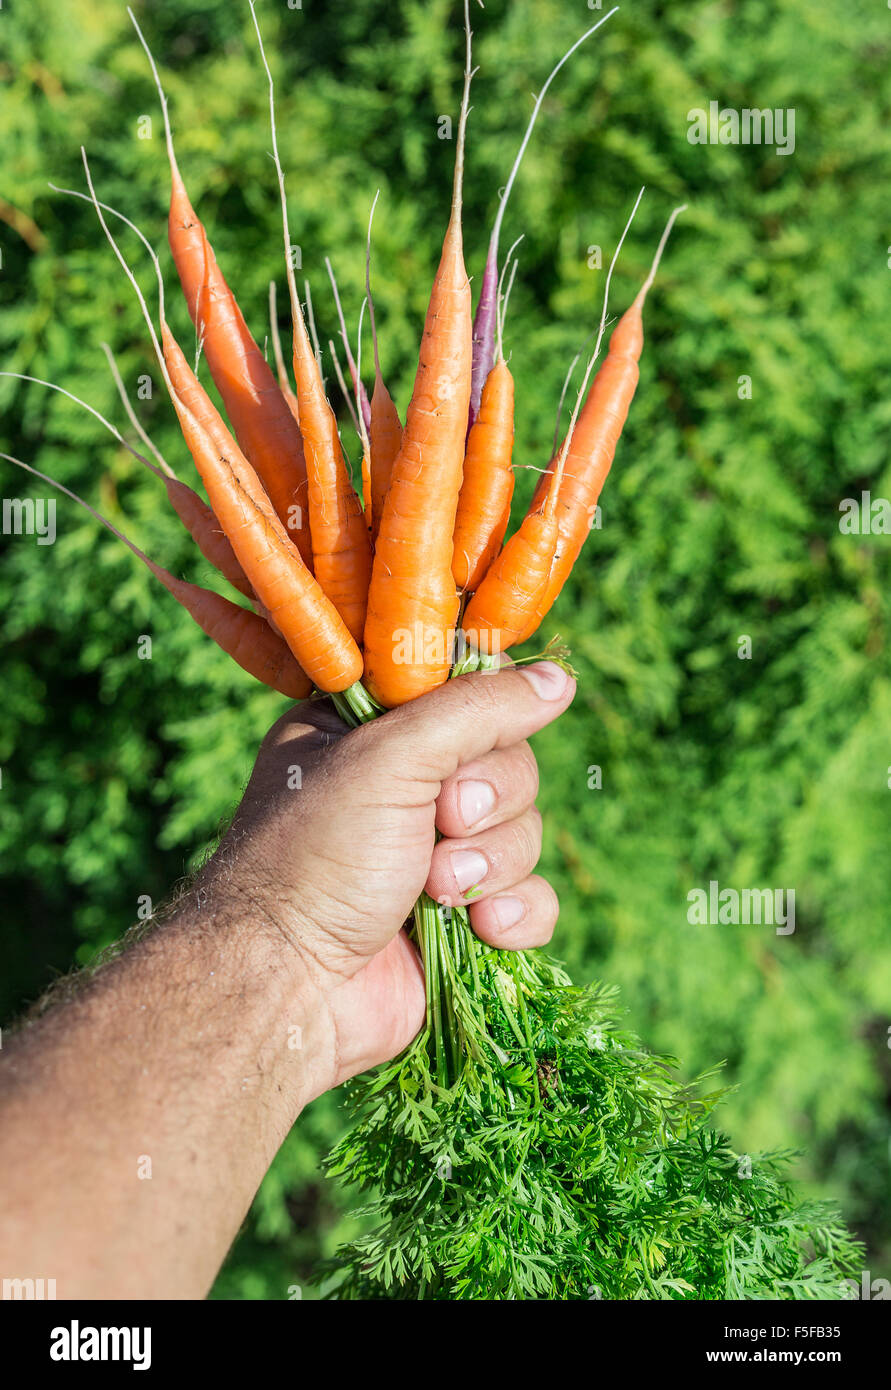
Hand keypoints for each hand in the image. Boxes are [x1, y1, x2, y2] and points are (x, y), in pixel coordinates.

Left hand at [209, 661, 574, 1096]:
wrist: (289, 988)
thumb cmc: (318, 857)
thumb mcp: (389, 757)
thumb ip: (478, 709)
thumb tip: (559, 678)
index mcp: (369, 730)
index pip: (465, 692)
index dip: (483, 716)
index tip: (461, 744)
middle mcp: (402, 787)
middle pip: (509, 763)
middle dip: (486, 802)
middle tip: (443, 822)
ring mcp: (433, 856)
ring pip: (525, 832)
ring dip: (491, 864)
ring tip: (436, 893)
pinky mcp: (462, 922)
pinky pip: (532, 898)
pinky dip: (515, 912)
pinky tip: (483, 931)